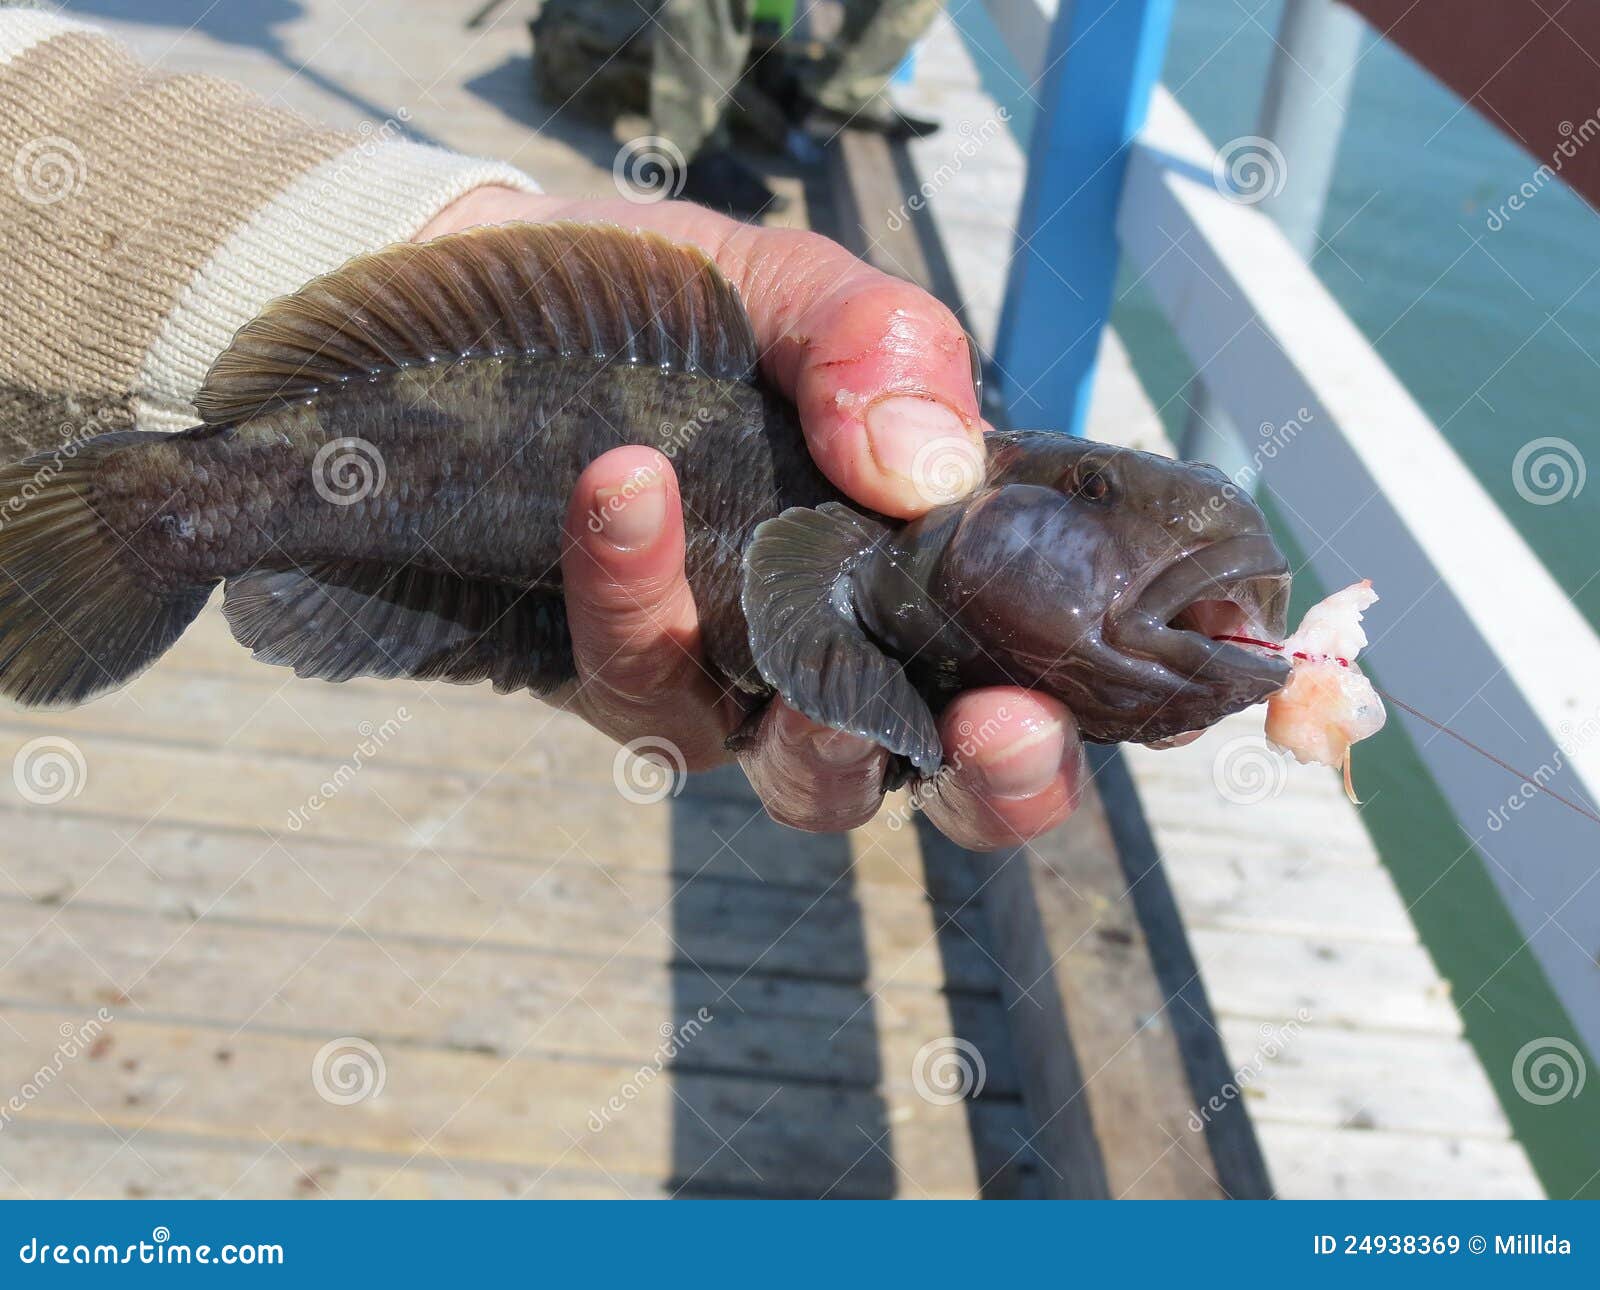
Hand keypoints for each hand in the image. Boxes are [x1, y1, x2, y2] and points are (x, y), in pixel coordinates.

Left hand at [418, 189, 1084, 848]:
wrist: (510, 290)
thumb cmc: (688, 312)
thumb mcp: (801, 290)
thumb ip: (883, 348)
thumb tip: (927, 468)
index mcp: (928, 576)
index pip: (1040, 676)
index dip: (1100, 707)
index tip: (1165, 691)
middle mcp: (846, 657)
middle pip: (943, 778)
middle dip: (994, 783)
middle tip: (1002, 724)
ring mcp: (736, 687)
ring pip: (798, 775)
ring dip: (819, 726)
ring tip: (798, 600)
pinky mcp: (623, 678)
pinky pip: (641, 674)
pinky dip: (637, 584)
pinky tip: (627, 481)